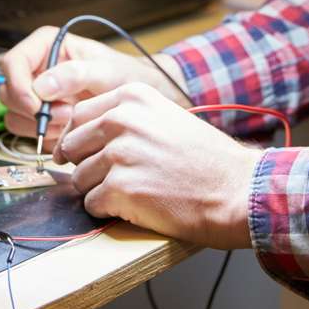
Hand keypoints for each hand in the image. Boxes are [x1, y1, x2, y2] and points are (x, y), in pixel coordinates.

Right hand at [0, 26, 187, 148]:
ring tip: (73, 120)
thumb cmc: (128, 76)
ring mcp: (37, 95)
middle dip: (34, 110)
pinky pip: (30, 134)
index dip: (18, 86)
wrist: (140, 98)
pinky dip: (49, 136)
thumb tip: (42, 87)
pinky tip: (71, 130)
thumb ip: (77, 74)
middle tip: (66, 114)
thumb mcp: (108, 71)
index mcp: (46, 46)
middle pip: (9, 93)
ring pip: (16, 116)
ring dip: (42, 126)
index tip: (36, 105)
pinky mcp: (43, 117)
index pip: (12, 63)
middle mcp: (37, 69)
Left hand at [53, 82, 258, 247]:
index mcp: (132, 97)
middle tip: (112, 179)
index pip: (78, 115)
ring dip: (98, 191)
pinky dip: (108, 211)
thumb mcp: (165, 117)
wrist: (236, 190)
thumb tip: (79, 136)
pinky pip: (92, 203)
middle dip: (85, 166)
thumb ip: (125, 119)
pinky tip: (135, 206)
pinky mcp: (120, 188)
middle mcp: (121, 119)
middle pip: (72, 146)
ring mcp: (119, 154)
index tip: (83, 154)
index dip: (78, 139)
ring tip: (132, 193)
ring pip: (79, 178)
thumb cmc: (206, 160)